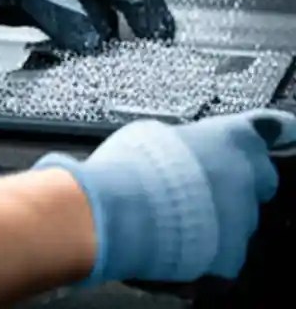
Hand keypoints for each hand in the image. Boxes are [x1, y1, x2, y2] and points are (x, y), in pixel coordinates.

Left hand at [0, 0, 174, 52]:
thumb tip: (93, 38)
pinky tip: (66, 55)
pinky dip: (59, 38)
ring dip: (89, 34)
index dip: (144, 0)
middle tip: (141, 55)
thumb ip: (58, 6)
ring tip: (107, 62)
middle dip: (121, 22)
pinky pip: (45, 21)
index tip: (164, 29)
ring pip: (73, 10)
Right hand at [34, 109, 295, 283]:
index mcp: (232, 138)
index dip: (256, 137)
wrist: (117, 213)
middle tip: (205, 185)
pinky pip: (226, 254)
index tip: (269, 133)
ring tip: (176, 218)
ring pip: (240, 219)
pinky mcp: (231, 256)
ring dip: (218, 218)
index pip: (265, 130)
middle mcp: (247, 177)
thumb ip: (183, 140)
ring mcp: (243, 219)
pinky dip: (207, 252)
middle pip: (261, 179)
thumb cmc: (128, 168)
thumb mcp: (151, 134)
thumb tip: (183, 145)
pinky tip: (177, 244)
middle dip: (239, 182)